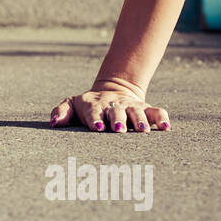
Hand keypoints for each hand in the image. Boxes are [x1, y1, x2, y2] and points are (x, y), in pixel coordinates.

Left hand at [49, 86, 169, 131]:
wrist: (112, 90)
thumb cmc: (88, 106)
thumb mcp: (72, 104)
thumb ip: (61, 112)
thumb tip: (54, 122)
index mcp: (94, 105)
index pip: (94, 112)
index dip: (96, 119)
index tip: (98, 128)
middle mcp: (113, 106)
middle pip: (116, 112)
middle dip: (118, 120)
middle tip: (119, 129)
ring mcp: (130, 106)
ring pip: (137, 112)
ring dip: (140, 121)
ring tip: (143, 131)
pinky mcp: (145, 108)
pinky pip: (156, 111)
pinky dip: (162, 118)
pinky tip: (166, 127)